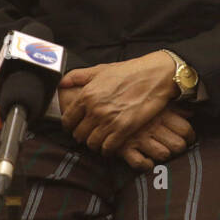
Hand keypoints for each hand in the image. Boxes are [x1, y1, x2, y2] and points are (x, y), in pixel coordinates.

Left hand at [59, 52, 178, 154]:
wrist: (156, 75)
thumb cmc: (131, 71)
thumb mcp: (101, 69)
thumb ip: (79, 76)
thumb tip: (62, 82)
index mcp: (87, 95)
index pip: (68, 120)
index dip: (70, 126)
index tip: (75, 127)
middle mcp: (95, 109)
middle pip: (79, 134)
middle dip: (83, 135)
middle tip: (89, 134)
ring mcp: (110, 120)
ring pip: (92, 143)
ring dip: (95, 144)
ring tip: (100, 140)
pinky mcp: (124, 128)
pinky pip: (108, 147)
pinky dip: (108, 149)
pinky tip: (110, 146)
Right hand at [117, 106, 195, 171]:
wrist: (100, 103)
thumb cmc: (132, 101)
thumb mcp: (154, 100)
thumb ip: (174, 107)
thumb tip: (191, 112)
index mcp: (162, 113)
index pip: (186, 129)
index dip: (190, 137)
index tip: (189, 138)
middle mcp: (152, 126)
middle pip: (178, 146)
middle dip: (179, 149)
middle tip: (176, 147)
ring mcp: (138, 137)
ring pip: (163, 155)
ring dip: (164, 156)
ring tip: (162, 152)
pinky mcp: (124, 147)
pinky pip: (140, 163)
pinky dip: (146, 165)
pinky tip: (147, 161)